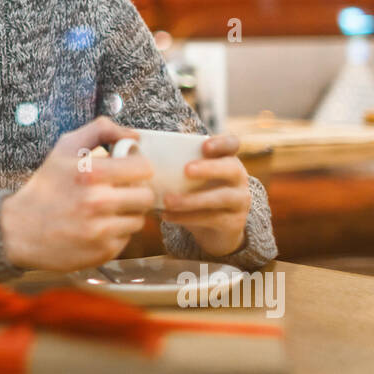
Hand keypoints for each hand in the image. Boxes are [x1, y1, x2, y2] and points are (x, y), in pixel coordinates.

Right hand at [1, 117, 157, 270]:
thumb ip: (100, 130)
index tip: (127, 171)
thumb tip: (134, 136)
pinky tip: (97, 227)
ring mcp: (101, 230)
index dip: (137, 168)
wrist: (18, 230)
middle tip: (119, 192)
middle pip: (146, 196)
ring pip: (139, 219)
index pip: (143, 168)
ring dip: (126, 214)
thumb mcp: (64, 148)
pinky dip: (115, 233)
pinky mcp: (102, 252)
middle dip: (135, 192)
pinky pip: (126, 239)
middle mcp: (97, 202)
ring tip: (106, 211)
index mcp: (90, 172)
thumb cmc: (45, 187)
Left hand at [160, 134, 251, 257]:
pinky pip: (212, 218)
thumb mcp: (190, 178)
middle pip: (232, 169)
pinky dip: (187, 217)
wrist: (214, 231)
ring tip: (167, 201)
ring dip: (192, 199)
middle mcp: (239, 178)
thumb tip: (133, 146)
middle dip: (209, 169)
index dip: (221, 143)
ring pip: (221, 197)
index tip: (204, 146)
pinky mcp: (233, 223)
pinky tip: (167, 216)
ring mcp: (240, 201)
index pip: (232, 144)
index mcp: (227, 159)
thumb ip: (172, 163)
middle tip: (185, 170)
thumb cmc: (195, 194)